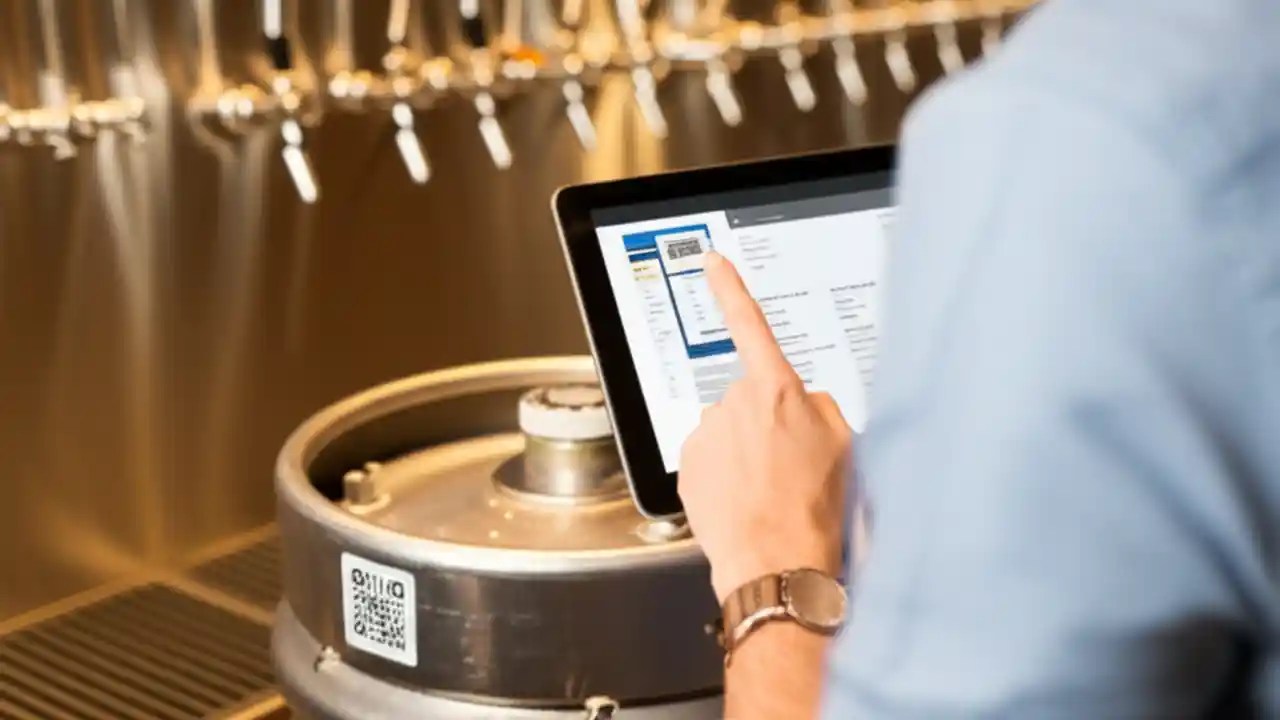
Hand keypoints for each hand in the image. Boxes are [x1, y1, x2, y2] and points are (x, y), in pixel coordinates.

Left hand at [679, 252, 852, 602]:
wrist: (777, 562)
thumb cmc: (817, 509)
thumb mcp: (846, 445)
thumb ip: (820, 405)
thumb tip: (800, 400)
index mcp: (775, 391)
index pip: (749, 325)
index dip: (730, 288)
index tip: (712, 262)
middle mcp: (734, 405)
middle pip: (749, 398)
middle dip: (764, 422)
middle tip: (788, 465)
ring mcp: (706, 436)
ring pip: (728, 431)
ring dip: (744, 452)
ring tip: (769, 490)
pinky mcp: (687, 466)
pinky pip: (709, 460)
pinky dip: (724, 475)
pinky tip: (746, 500)